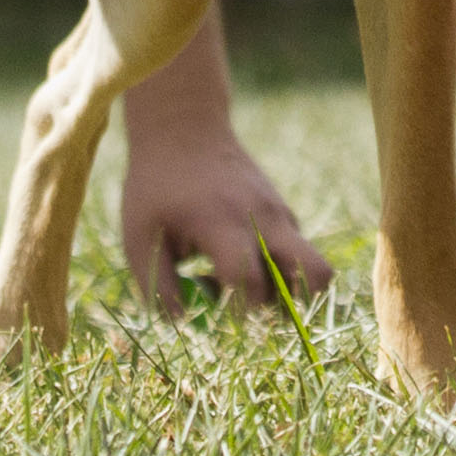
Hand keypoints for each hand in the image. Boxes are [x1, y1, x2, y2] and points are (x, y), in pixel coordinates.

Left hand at [116, 98, 335, 317]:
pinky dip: (273, 272)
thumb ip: (158, 286)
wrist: (185, 130)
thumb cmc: (156, 188)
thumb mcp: (139, 236)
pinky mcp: (283, 215)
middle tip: (253, 318)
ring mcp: (280, 216)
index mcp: (224, 223)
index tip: (220, 324)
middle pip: (315, 273)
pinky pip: (293, 255)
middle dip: (296, 309)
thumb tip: (183, 326)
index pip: (251, 279)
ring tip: (232, 283)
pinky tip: (233, 263)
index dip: (240, 313)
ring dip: (281, 292)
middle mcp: (264, 220)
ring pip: (308, 269)